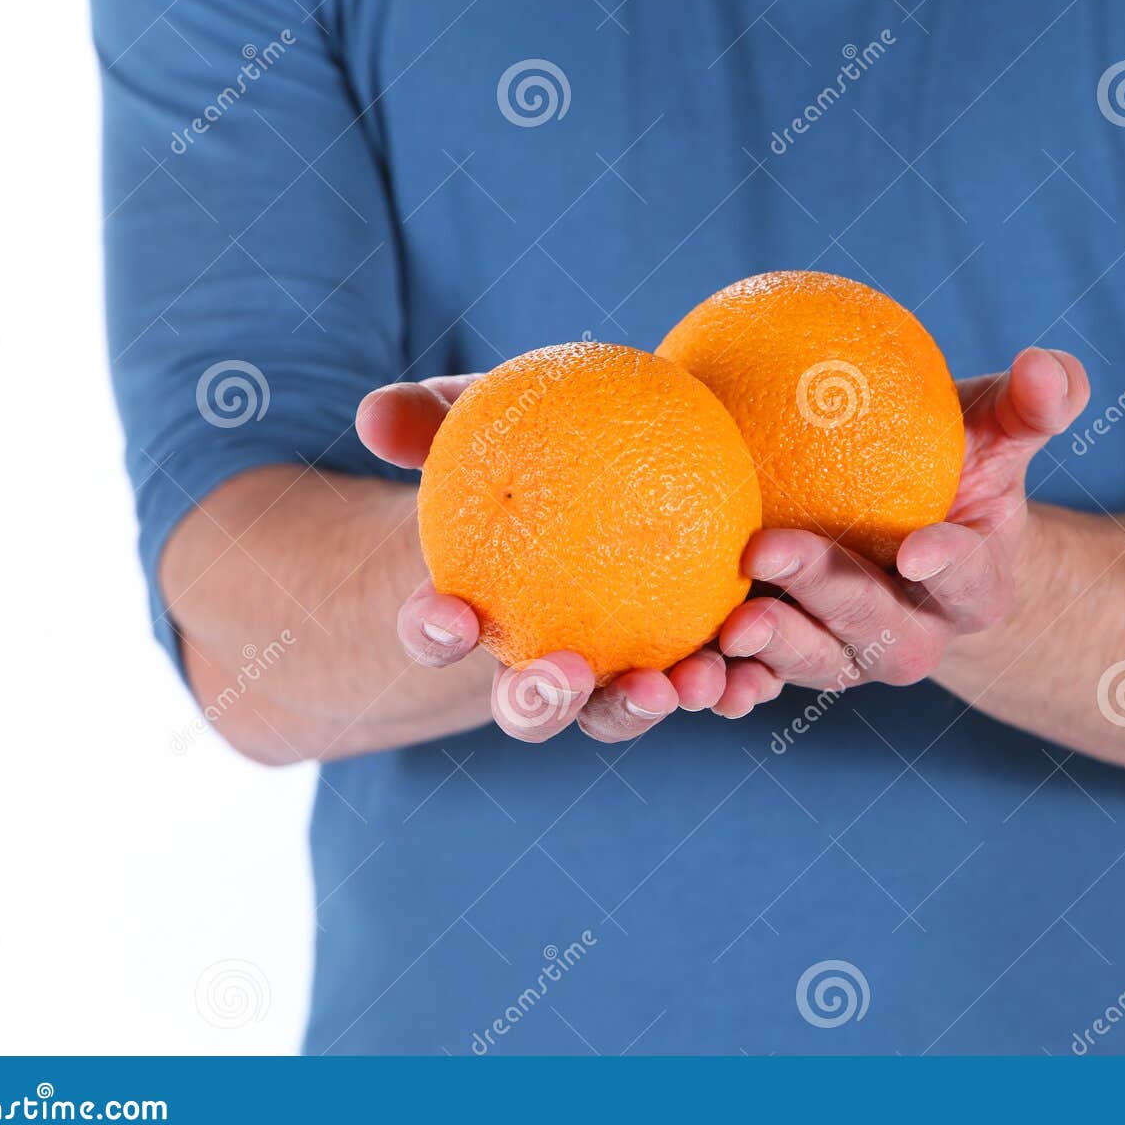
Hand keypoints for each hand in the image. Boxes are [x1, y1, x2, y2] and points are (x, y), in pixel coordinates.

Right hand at [355, 377, 734, 743]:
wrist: (622, 473)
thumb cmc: (533, 449)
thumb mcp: (484, 424)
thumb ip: (432, 420)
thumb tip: (374, 414)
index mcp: (477, 618)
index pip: (438, 635)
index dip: (432, 634)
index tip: (449, 613)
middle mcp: (543, 666)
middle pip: (530, 706)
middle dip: (541, 704)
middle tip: (566, 672)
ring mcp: (615, 678)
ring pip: (621, 710)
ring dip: (643, 706)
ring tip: (680, 681)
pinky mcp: (686, 668)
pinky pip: (704, 686)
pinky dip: (725, 687)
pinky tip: (750, 669)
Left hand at [715, 348, 1089, 695]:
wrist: (916, 546)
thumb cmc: (958, 472)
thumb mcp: (998, 434)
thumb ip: (1031, 406)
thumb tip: (1046, 368)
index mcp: (973, 588)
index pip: (969, 580)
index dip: (949, 568)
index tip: (919, 547)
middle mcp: (913, 637)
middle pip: (876, 628)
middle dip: (826, 595)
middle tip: (770, 550)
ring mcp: (848, 658)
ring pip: (811, 663)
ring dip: (767, 651)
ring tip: (727, 627)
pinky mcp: (789, 663)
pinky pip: (757, 680)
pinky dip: (724, 683)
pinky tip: (685, 674)